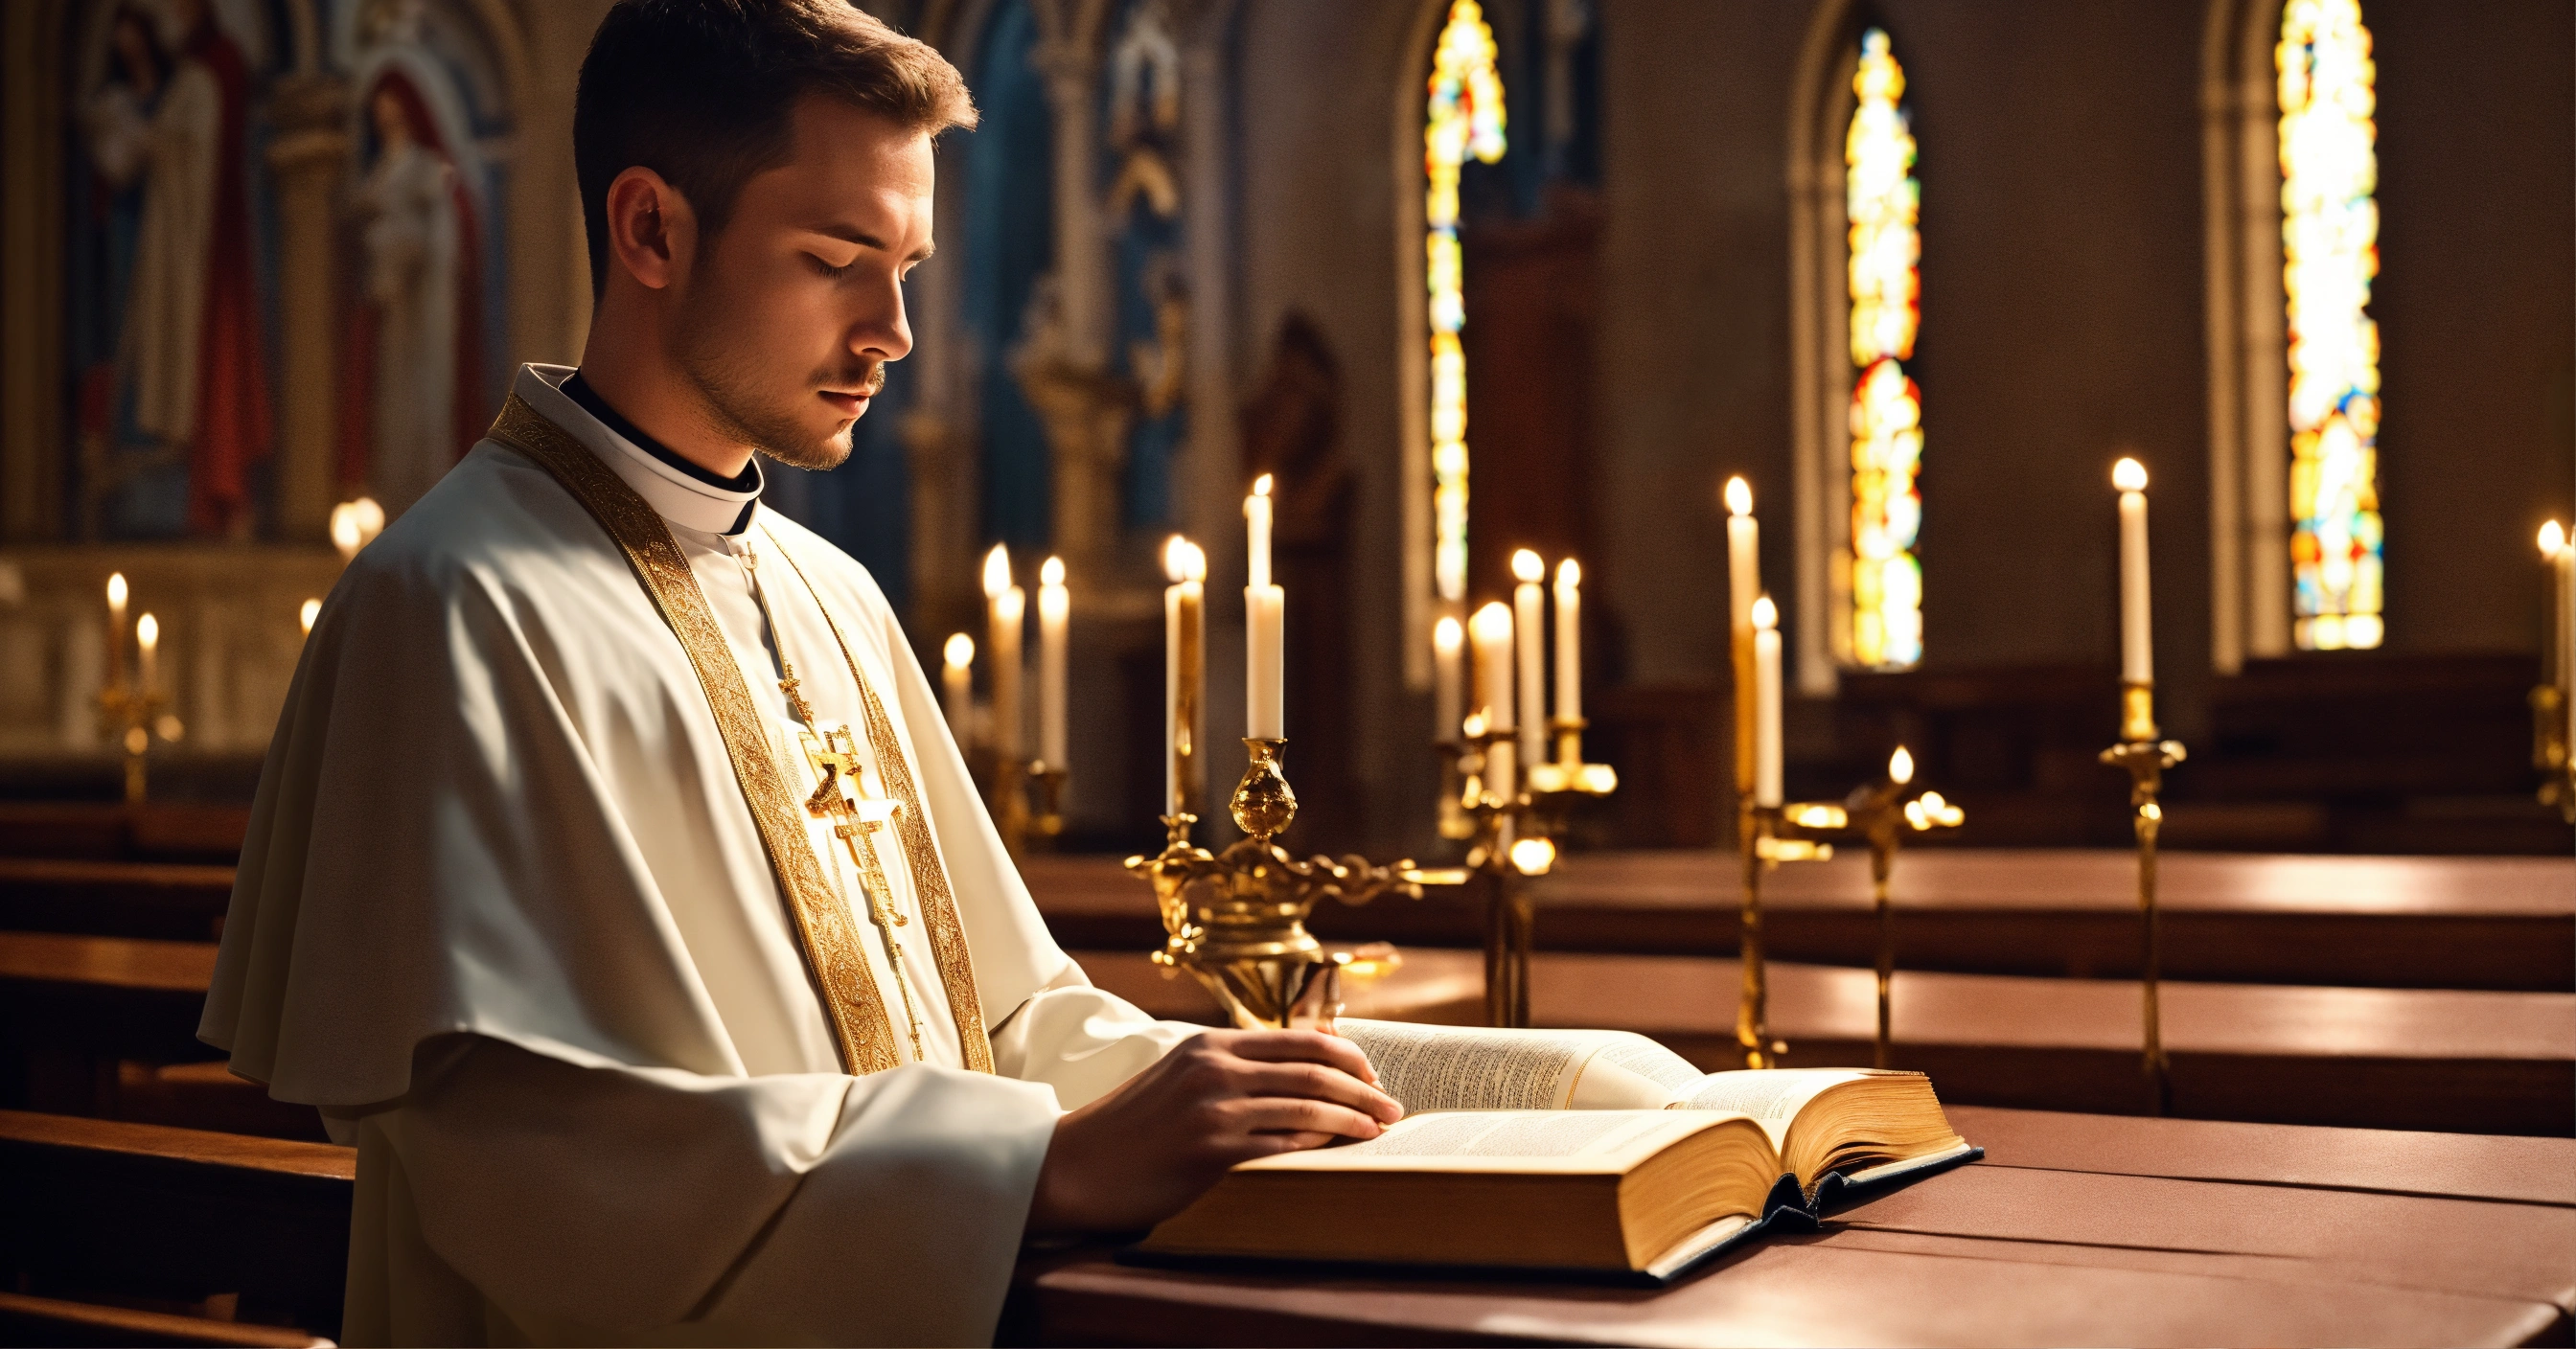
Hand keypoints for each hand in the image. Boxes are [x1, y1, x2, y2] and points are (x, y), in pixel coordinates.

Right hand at [1024, 1029, 1401, 1235]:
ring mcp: (1213, 1109)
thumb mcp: (1179, 1077)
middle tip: (1394, 1108)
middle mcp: (1215, 1068)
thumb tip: (1298, 1078)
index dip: (1347, 1056)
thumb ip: (1231, 1070)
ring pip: (1307, 1109)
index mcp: (1211, 1044)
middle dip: (1364, 1089)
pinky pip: (1282, 1147)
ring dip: (1353, 1121)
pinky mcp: (1209, 1151)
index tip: (1373, 1074)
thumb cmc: (1134, 1128)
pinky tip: (1338, 1155)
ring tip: (1378, 1133)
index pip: (1298, 1039)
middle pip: (1313, 1072)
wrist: (1076, 1166)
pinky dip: (1318, 1150)